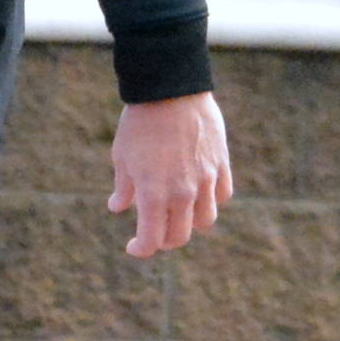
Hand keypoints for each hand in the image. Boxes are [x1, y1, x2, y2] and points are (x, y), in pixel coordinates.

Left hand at [108, 91, 231, 258]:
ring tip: (177, 214)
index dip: (141, 249)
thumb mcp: (122, 156)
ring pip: (205, 221)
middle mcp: (182, 193)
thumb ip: (123, 187)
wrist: (170, 91)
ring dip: (190, 223)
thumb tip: (118, 208)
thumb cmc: (139, 123)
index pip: (152, 240)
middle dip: (164, 241)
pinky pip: (221, 196)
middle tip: (153, 233)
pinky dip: (210, 201)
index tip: (133, 247)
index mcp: (153, 194)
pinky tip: (197, 194)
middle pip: (179, 237)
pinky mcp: (221, 165)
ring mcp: (205, 180)